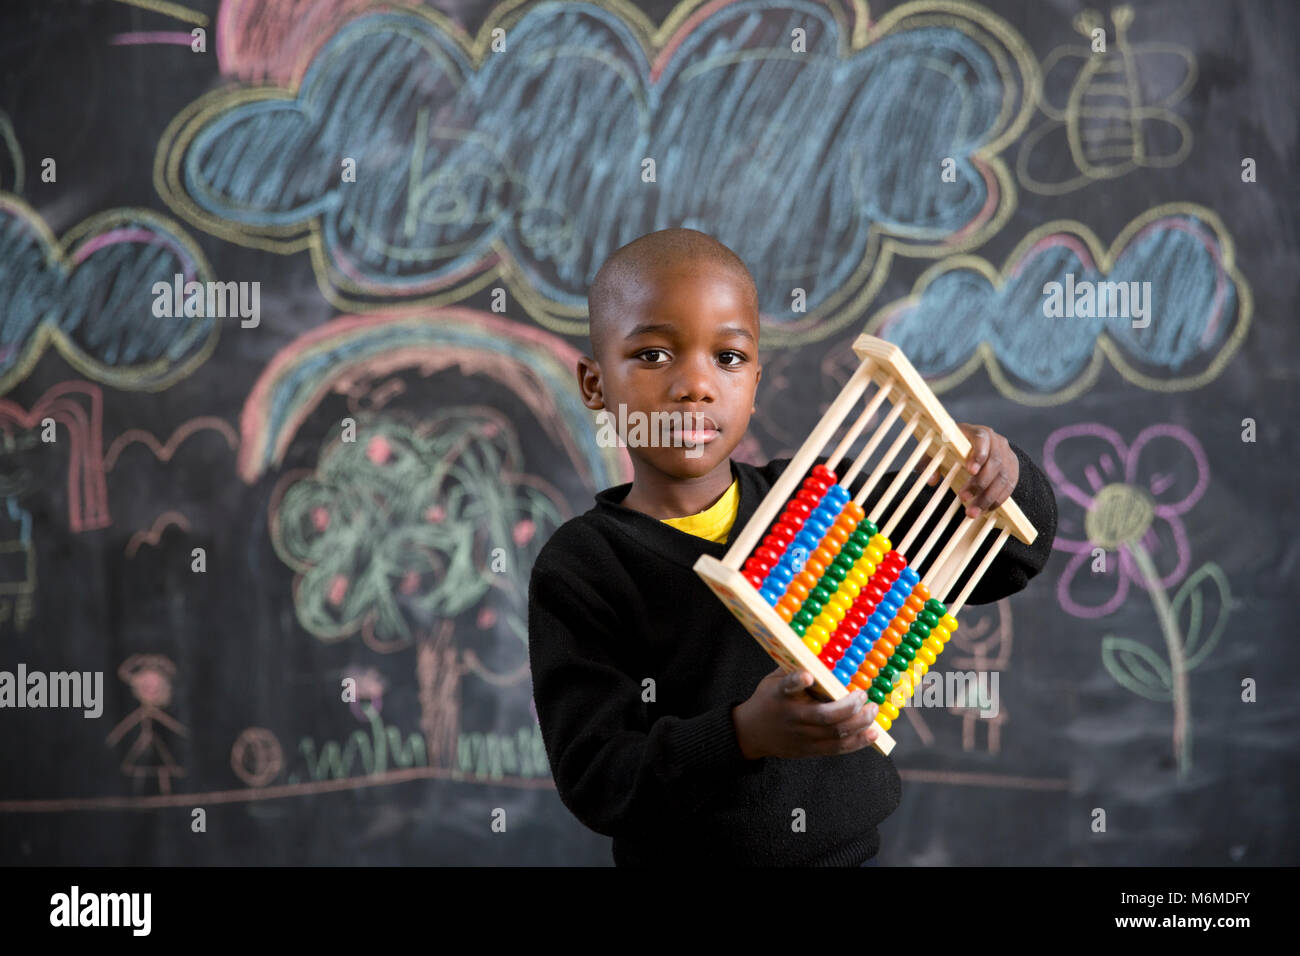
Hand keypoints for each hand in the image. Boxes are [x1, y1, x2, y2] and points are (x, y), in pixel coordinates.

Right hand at [733, 667, 880, 759]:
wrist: (751, 733)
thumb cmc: (768, 699)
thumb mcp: (773, 680)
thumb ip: (794, 669)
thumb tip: (819, 649)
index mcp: (779, 695)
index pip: (786, 687)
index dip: (797, 681)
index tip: (807, 675)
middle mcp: (792, 717)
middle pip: (823, 717)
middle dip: (849, 707)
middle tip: (863, 695)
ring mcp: (802, 736)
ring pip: (835, 734)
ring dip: (859, 723)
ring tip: (873, 711)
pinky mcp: (809, 750)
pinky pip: (837, 748)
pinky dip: (858, 741)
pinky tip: (872, 732)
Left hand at [916, 423, 1017, 518]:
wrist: (975, 449)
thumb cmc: (952, 449)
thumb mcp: (936, 452)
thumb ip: (929, 463)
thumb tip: (933, 481)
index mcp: (977, 432)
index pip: (982, 438)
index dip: (978, 454)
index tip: (970, 471)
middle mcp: (996, 441)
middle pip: (995, 461)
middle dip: (980, 483)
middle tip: (963, 498)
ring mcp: (1007, 455)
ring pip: (1003, 477)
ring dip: (987, 497)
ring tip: (972, 512)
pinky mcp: (1013, 469)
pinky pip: (1009, 486)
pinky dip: (997, 500)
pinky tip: (984, 509)